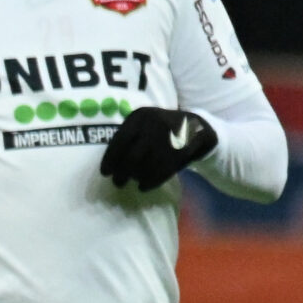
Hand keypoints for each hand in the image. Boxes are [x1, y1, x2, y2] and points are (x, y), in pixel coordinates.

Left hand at [99, 106, 215, 191]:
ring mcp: (169, 137)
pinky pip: (162, 171)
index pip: (120, 140)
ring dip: (137, 178)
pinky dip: (151, 182)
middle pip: (132, 156)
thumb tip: (110, 163)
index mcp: (140, 115)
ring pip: (146, 166)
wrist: (197, 126)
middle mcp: (154, 123)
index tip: (105, 173)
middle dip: (122, 173)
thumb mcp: (143, 124)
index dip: (110, 159)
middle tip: (117, 183)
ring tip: (133, 183)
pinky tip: (144, 187)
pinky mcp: (182, 150)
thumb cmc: (160, 129)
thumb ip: (128, 137)